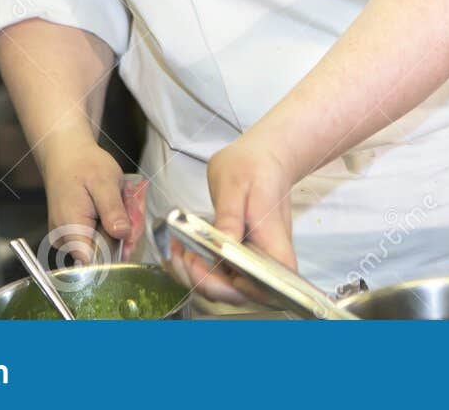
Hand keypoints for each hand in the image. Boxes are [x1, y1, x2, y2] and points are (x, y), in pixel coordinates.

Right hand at [36, 134, 130, 263]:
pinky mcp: (74, 234)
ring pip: (104, 244)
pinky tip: (112, 205)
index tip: (130, 233)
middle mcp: (65, 238)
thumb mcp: (105, 182)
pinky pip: (99, 236)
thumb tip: (121, 234)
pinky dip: (112, 223)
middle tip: (128, 204)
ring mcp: (68, 238)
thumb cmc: (84, 165)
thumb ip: (112, 209)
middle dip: (125, 232)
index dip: (117, 252)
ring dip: (120, 225)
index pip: (93, 261)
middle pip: (103, 253)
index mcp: (71, 227)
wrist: (67, 156)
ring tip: (119, 200)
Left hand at [175, 132, 297, 303]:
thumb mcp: (236, 183)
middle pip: (242, 292)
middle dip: (205, 282)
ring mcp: (255, 258)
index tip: (209, 269)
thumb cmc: (255, 165)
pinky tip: (181, 251)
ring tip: (176, 250)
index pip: (267, 283)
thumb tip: (223, 247)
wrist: (267, 156)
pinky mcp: (242, 256)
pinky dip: (197, 269)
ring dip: (196, 276)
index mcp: (272, 239)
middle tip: (181, 255)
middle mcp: (267, 256)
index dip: (239, 290)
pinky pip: (221, 273)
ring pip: (227, 287)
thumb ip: (229, 216)